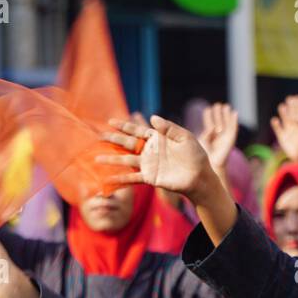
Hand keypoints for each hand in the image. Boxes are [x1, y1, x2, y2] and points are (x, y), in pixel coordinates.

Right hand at [99, 114, 216, 201]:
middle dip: (113, 140)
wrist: (200, 177)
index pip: (137, 130)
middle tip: (98, 136)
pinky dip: (121, 179)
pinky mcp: (150, 178)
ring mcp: (149, 165)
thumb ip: (169, 128)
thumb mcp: (185, 137)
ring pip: (126, 161)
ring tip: (97, 159)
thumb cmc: (196, 156)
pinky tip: (109, 179)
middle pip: (127, 144)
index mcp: (157, 138)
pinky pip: (133, 178)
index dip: (124, 125)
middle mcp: (150, 151)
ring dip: (111, 160)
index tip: (110, 121)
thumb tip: (152, 118)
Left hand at [198, 101, 239, 173]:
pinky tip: (235, 113)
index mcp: (209, 135)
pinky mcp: (231, 139)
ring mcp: (225, 137)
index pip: (209, 123)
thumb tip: (212, 128)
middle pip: (219, 121)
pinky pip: (234, 128)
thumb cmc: (205, 155)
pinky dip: (234, 121)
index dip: (209, 116)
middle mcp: (218, 135)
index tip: (208, 109)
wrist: (212, 164)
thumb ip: (206, 133)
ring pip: (226, 123)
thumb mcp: (202, 141)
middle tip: (217, 105)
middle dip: (218, 114)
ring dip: (226, 115)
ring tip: (226, 106)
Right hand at [270, 94, 297, 162]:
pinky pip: (278, 129)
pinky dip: (276, 124)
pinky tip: (274, 119)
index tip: (297, 97)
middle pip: (292, 114)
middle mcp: (295, 127)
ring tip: (282, 106)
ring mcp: (288, 131)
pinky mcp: (282, 138)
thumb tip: (295, 121)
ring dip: (283, 113)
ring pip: (285, 120)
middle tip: (289, 98)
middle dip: (291, 107)